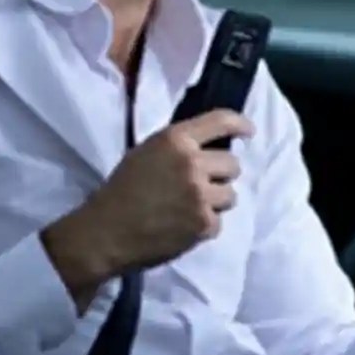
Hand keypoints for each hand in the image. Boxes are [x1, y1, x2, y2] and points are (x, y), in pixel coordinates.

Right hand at [42, 109, 253, 309]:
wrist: (105, 232)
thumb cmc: (121, 190)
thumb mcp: (147, 152)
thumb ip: (179, 146)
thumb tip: (210, 147)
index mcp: (176, 140)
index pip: (221, 121)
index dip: (240, 125)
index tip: (249, 131)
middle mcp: (193, 163)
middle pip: (233, 164)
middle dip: (222, 174)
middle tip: (203, 185)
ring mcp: (200, 195)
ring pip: (231, 194)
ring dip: (216, 201)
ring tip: (191, 207)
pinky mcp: (203, 223)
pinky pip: (218, 221)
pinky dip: (205, 226)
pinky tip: (183, 227)